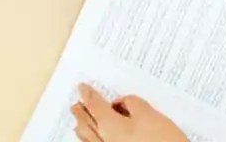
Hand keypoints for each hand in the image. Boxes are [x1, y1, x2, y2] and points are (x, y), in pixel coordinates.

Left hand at [71, 85, 187, 141]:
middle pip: (86, 125)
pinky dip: (90, 141)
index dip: (88, 95)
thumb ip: (132, 104)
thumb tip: (122, 102)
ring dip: (82, 129)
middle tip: (76, 105)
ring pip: (88, 140)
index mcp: (110, 126)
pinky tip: (93, 141)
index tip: (82, 88)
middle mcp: (104, 141)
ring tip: (78, 123)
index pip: (94, 106)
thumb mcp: (150, 115)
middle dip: (81, 114)